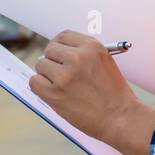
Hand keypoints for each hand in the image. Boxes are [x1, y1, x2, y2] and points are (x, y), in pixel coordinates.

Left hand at [28, 30, 139, 144]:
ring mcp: (64, 75)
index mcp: (91, 47)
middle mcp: (77, 57)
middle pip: (50, 49)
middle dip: (53, 61)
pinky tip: (53, 93)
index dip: (60, 46)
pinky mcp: (54, 93)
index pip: (63, 36)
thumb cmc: (114, 95)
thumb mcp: (105, 63)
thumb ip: (83, 54)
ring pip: (40, 65)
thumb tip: (59, 52)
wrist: (120, 119)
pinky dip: (40, 87)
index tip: (60, 55)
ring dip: (47, 75)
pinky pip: (34, 82)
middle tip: (61, 74)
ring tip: (62, 87)